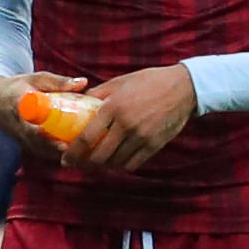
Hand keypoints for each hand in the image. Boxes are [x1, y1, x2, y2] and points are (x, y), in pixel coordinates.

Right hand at [0, 70, 87, 163]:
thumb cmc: (18, 87)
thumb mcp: (36, 79)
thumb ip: (58, 82)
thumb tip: (83, 83)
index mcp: (18, 106)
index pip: (27, 122)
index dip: (40, 132)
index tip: (53, 136)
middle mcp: (17, 126)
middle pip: (34, 141)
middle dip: (52, 147)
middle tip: (69, 149)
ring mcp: (20, 138)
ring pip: (38, 150)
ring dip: (55, 153)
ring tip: (74, 154)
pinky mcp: (24, 144)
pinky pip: (39, 152)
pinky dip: (53, 155)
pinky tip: (69, 154)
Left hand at [72, 63, 199, 173]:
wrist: (183, 87)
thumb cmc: (149, 81)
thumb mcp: (120, 82)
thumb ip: (98, 94)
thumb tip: (79, 102)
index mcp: (114, 107)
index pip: (87, 137)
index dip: (73, 153)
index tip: (66, 158)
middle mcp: (126, 125)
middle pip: (99, 156)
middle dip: (84, 164)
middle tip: (77, 164)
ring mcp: (141, 137)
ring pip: (115, 162)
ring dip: (102, 166)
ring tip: (95, 163)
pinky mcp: (154, 145)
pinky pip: (132, 164)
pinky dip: (121, 166)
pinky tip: (116, 161)